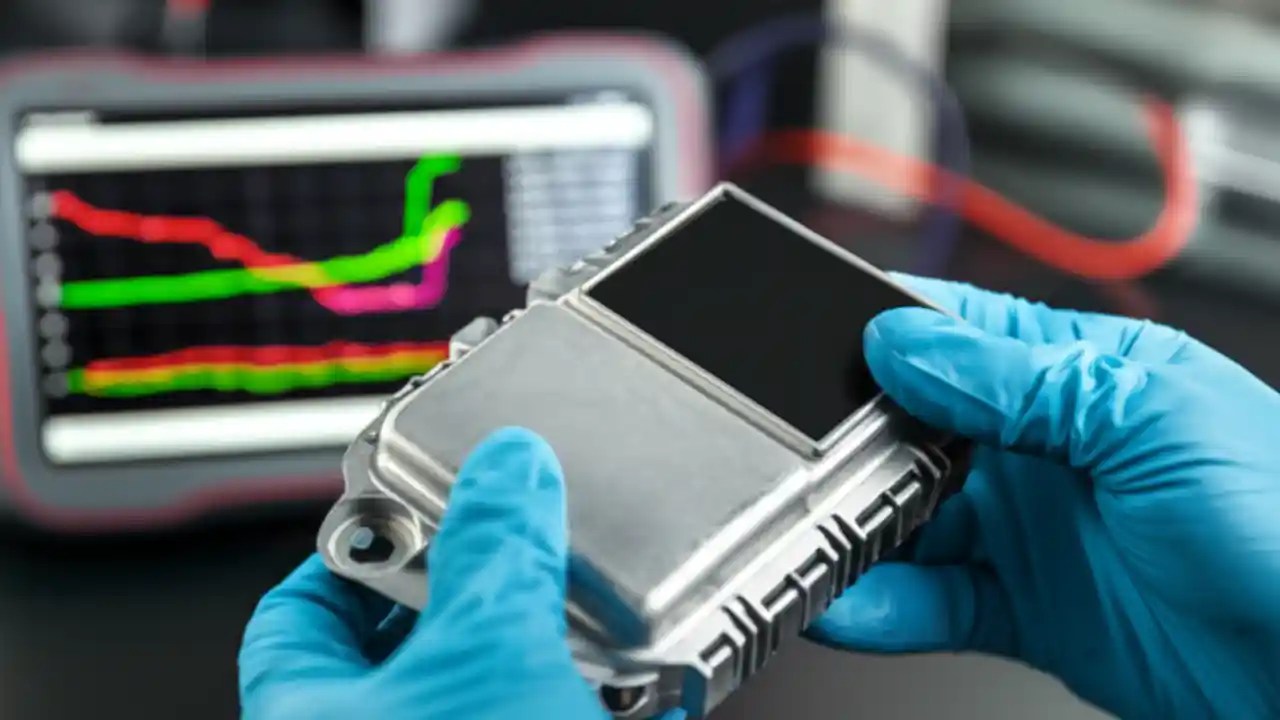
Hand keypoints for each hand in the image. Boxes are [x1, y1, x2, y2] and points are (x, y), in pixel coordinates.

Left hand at [239, 427, 665, 718]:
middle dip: (473, 592)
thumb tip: (508, 467)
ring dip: (550, 657)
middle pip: (405, 641)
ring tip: (603, 620)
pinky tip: (650, 693)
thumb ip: (496, 551)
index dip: (352, 544)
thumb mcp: (488, 653)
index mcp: (310, 715)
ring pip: (489, 689)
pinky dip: (595, 708)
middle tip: (521, 549)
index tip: (400, 502)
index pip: (298, 607)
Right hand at [811, 275, 1279, 718]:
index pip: (957, 333)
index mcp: (1081, 373)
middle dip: (855, 446)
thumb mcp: (1146, 420)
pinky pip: (931, 600)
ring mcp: (1033, 530)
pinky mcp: (1025, 609)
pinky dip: (884, 606)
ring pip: (912, 519)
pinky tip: (854, 602)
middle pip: (916, 431)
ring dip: (858, 531)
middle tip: (808, 467)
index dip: (881, 339)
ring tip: (813, 541)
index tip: (811, 353)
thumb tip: (900, 344)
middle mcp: (1046, 447)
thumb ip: (1015, 381)